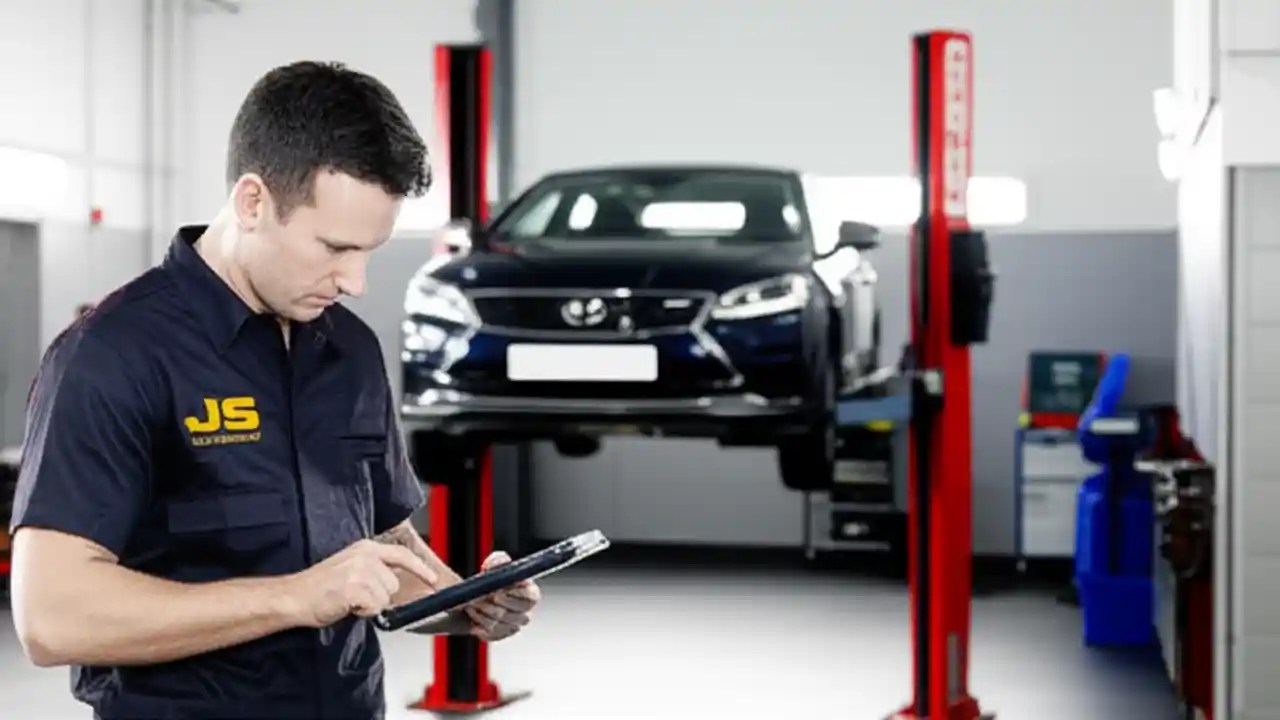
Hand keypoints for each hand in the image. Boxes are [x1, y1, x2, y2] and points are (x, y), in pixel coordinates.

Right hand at [286, 539, 439, 627]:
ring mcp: (361, 570)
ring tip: (348, 600)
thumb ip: (373, 572)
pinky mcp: (356, 587)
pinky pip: (374, 608)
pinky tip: (346, 606)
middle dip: (379, 596)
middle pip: (393, 584)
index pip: (401, 554)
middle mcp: (365, 556)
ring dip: (369, 606)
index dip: (419, 568)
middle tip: (355, 597)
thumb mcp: (350, 569)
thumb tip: (394, 587)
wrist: (294, 596)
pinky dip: (362, 613)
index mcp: (365, 548)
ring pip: (385, 598)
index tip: (432, 578)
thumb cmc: (318, 588)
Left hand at [463, 551, 541, 641]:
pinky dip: (479, 627)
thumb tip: (498, 563)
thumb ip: (498, 561)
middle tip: (477, 599)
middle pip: (512, 614)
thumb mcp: (496, 565)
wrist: (478, 595)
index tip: (496, 592)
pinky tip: (473, 620)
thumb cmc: (492, 578)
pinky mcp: (500, 636)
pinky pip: (490, 634)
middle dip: (492, 606)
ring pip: (497, 624)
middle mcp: (526, 613)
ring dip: (481, 615)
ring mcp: (514, 627)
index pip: (529, 599)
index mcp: (531, 594)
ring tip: (471, 605)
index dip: (513, 596)